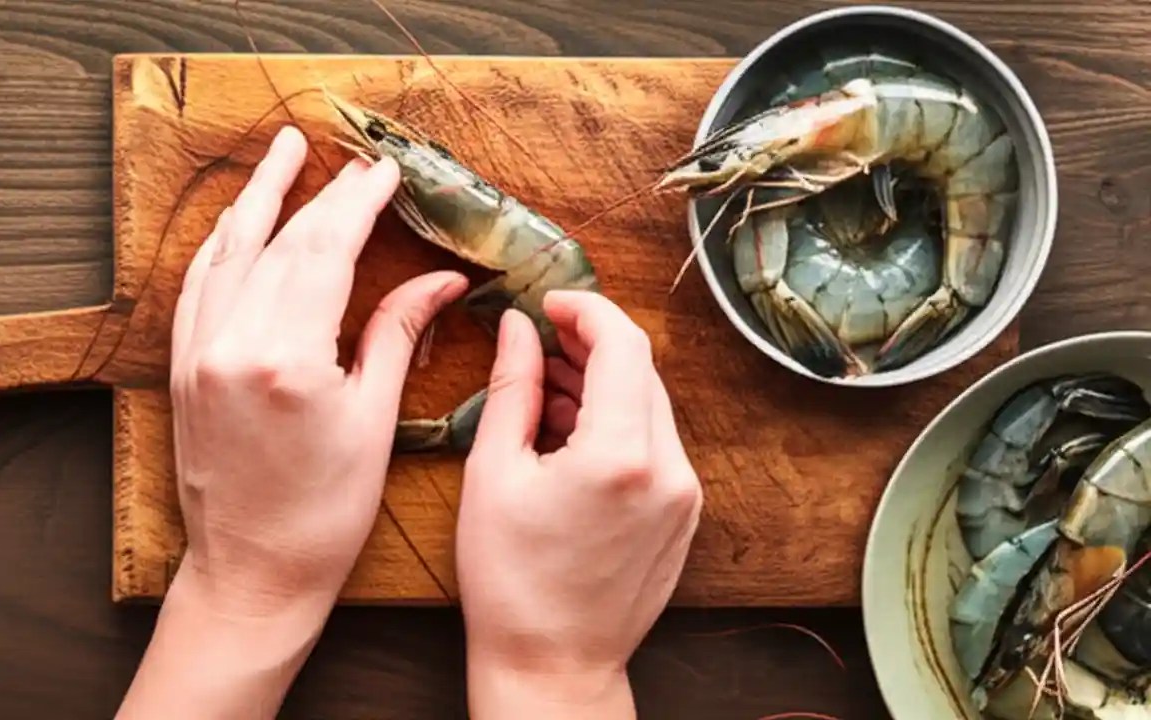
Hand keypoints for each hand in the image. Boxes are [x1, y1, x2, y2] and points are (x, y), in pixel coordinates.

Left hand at [117, 125, 467, 718]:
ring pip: (229, 252)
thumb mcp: (374, 421)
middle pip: (281, 244)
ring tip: (284, 152)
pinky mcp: (181, 369)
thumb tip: (437, 280)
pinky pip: (198, 286)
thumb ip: (396, 334)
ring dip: (260, 197)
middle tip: (355, 162)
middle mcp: (232, 345)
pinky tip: (237, 221)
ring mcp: (198, 354)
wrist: (252, 572)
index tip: (384, 172)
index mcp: (287, 359)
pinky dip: (221, 245)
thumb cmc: (325, 513)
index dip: (358, 204)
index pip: (326, 253)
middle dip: (321, 195)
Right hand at [456, 291, 702, 719]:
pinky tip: (573, 431)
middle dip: (592, 343)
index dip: (585, 309)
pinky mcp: (684, 514)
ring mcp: (684, 494)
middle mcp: (668, 469)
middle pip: (641, 369)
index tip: (548, 304)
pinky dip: (618, 421)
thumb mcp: (493, 473)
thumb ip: (512, 386)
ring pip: (651, 404)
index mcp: (619, 455)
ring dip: (605, 382)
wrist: (553, 665)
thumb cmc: (510, 582)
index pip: (622, 343)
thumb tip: (517, 328)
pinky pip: (656, 443)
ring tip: (548, 387)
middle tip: (541, 341)